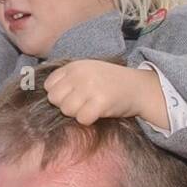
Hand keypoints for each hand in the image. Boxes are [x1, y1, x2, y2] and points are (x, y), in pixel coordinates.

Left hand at [43, 60, 161, 126]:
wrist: (139, 88)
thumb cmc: (109, 83)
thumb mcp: (86, 72)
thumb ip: (67, 80)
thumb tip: (47, 96)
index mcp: (74, 66)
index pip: (49, 86)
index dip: (59, 95)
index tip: (73, 96)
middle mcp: (80, 74)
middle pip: (55, 99)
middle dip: (66, 105)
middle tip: (83, 103)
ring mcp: (90, 87)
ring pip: (67, 110)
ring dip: (78, 113)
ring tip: (91, 106)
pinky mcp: (101, 102)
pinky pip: (82, 118)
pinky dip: (89, 120)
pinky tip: (98, 112)